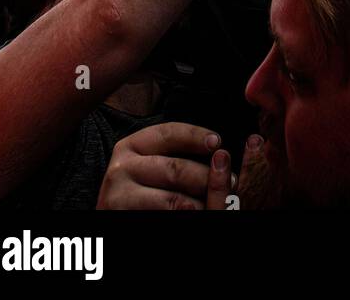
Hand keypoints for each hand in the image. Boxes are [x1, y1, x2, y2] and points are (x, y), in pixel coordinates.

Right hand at [96, 122, 232, 210]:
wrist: (118, 211)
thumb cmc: (140, 186)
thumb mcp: (150, 162)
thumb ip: (175, 153)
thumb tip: (218, 151)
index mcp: (131, 145)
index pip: (168, 133)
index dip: (195, 136)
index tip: (217, 142)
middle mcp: (122, 167)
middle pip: (175, 168)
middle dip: (206, 176)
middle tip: (231, 181)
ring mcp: (119, 195)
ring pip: (172, 199)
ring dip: (200, 202)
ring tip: (215, 202)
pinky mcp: (122, 215)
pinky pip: (163, 216)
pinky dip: (183, 216)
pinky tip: (195, 213)